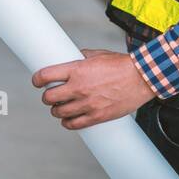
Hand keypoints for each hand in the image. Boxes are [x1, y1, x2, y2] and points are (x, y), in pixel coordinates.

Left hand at [32, 48, 157, 129]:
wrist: (142, 78)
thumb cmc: (121, 65)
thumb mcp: (98, 55)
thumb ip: (81, 58)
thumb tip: (70, 58)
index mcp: (77, 70)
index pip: (45, 76)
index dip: (37, 80)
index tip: (37, 82)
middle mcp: (79, 87)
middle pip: (49, 97)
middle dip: (47, 97)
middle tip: (50, 95)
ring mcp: (87, 103)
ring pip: (59, 112)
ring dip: (56, 110)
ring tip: (59, 107)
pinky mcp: (97, 116)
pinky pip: (74, 124)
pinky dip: (67, 123)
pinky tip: (68, 119)